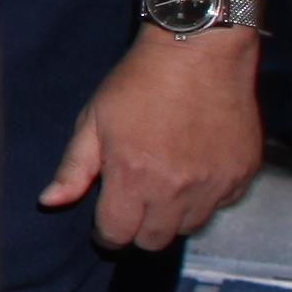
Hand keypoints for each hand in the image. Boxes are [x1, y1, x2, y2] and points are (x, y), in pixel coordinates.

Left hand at [42, 23, 261, 248]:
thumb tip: (49, 203)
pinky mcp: (242, 175)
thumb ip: (73, 168)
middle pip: (154, 240)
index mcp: (133, 177)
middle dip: (138, 229)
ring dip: (173, 217)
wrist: (200, 51)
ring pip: (189, 228)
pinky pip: (220, 206)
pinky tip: (195, 171)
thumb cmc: (139, 81)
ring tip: (164, 187)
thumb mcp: (94, 119)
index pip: (118, 235)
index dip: (107, 234)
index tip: (106, 222)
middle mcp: (176, 189)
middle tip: (135, 204)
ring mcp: (214, 184)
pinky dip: (205, 198)